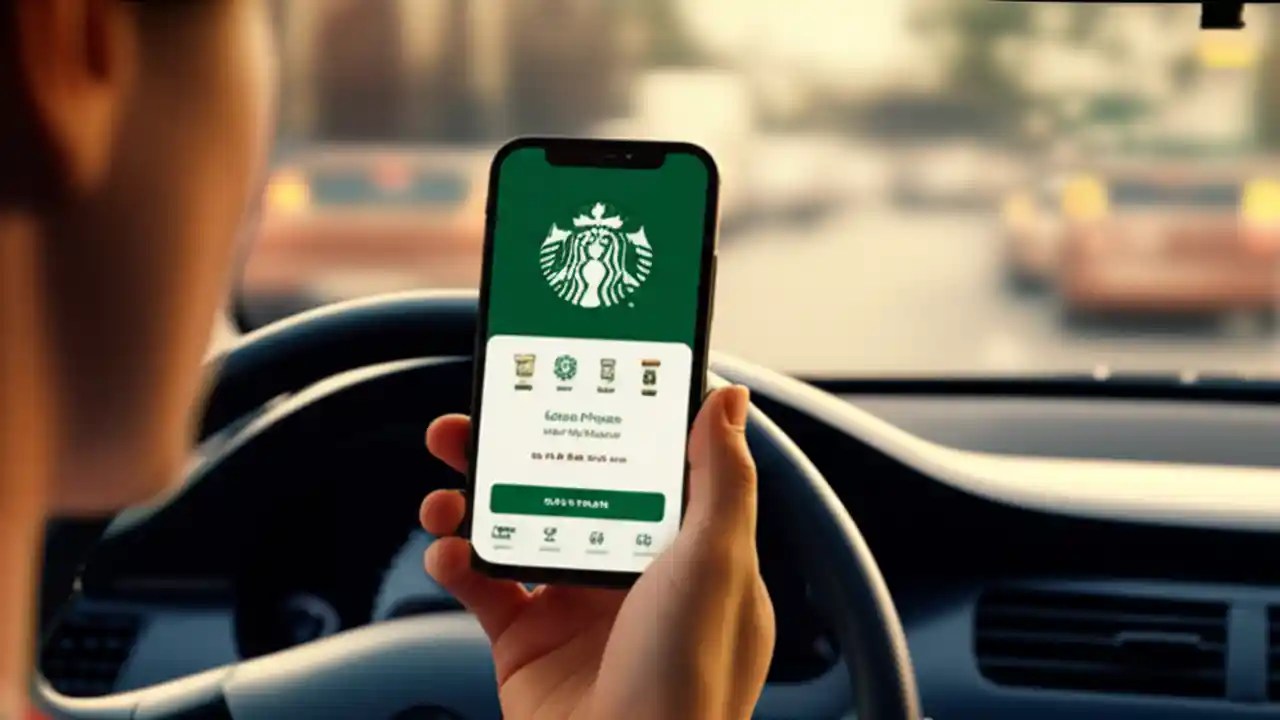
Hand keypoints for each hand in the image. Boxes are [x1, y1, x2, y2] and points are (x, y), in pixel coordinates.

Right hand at [419, 386, 774, 719]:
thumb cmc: (690, 678)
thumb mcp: (717, 564)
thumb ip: (722, 477)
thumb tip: (727, 398)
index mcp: (684, 547)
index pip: (643, 462)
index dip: (608, 417)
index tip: (572, 374)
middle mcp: (628, 571)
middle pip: (565, 483)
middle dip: (518, 447)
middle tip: (479, 417)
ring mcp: (575, 606)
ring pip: (515, 524)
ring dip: (473, 497)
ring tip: (446, 488)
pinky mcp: (527, 642)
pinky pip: (481, 585)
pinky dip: (455, 560)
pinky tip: (448, 549)